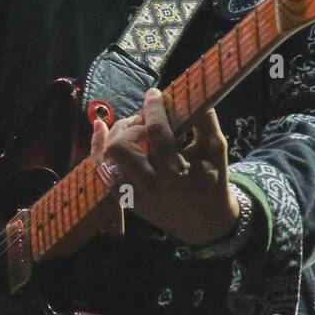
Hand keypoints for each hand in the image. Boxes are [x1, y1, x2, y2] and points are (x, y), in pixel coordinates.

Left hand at [94, 87, 238, 245]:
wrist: (204, 223)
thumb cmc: (212, 181)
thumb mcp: (216, 150)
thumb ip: (205, 120)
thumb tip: (192, 91)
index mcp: (175, 171)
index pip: (156, 132)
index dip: (152, 107)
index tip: (153, 93)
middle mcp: (150, 184)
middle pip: (121, 147)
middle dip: (131, 126)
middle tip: (145, 121)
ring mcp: (134, 194)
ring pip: (107, 158)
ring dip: (116, 135)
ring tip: (133, 127)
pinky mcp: (125, 199)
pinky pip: (102, 171)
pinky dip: (98, 148)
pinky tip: (100, 128)